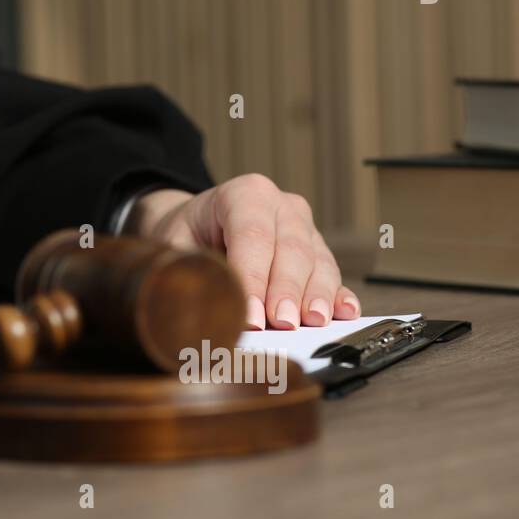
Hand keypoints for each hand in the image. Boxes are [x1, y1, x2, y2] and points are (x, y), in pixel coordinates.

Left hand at [125, 174, 359, 329]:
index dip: (253, 279)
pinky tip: (344, 313)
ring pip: (317, 262)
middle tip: (282, 324)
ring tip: (312, 323)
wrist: (200, 224)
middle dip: (287, 291)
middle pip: (291, 249)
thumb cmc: (188, 233)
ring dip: (316, 296)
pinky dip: (338, 296)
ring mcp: (304, 227)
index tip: (251, 317)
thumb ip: (185, 268)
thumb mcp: (174, 243)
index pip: (252, 237)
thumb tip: (194, 304)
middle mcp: (281, 206)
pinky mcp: (318, 250)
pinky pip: (331, 273)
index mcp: (245, 194)